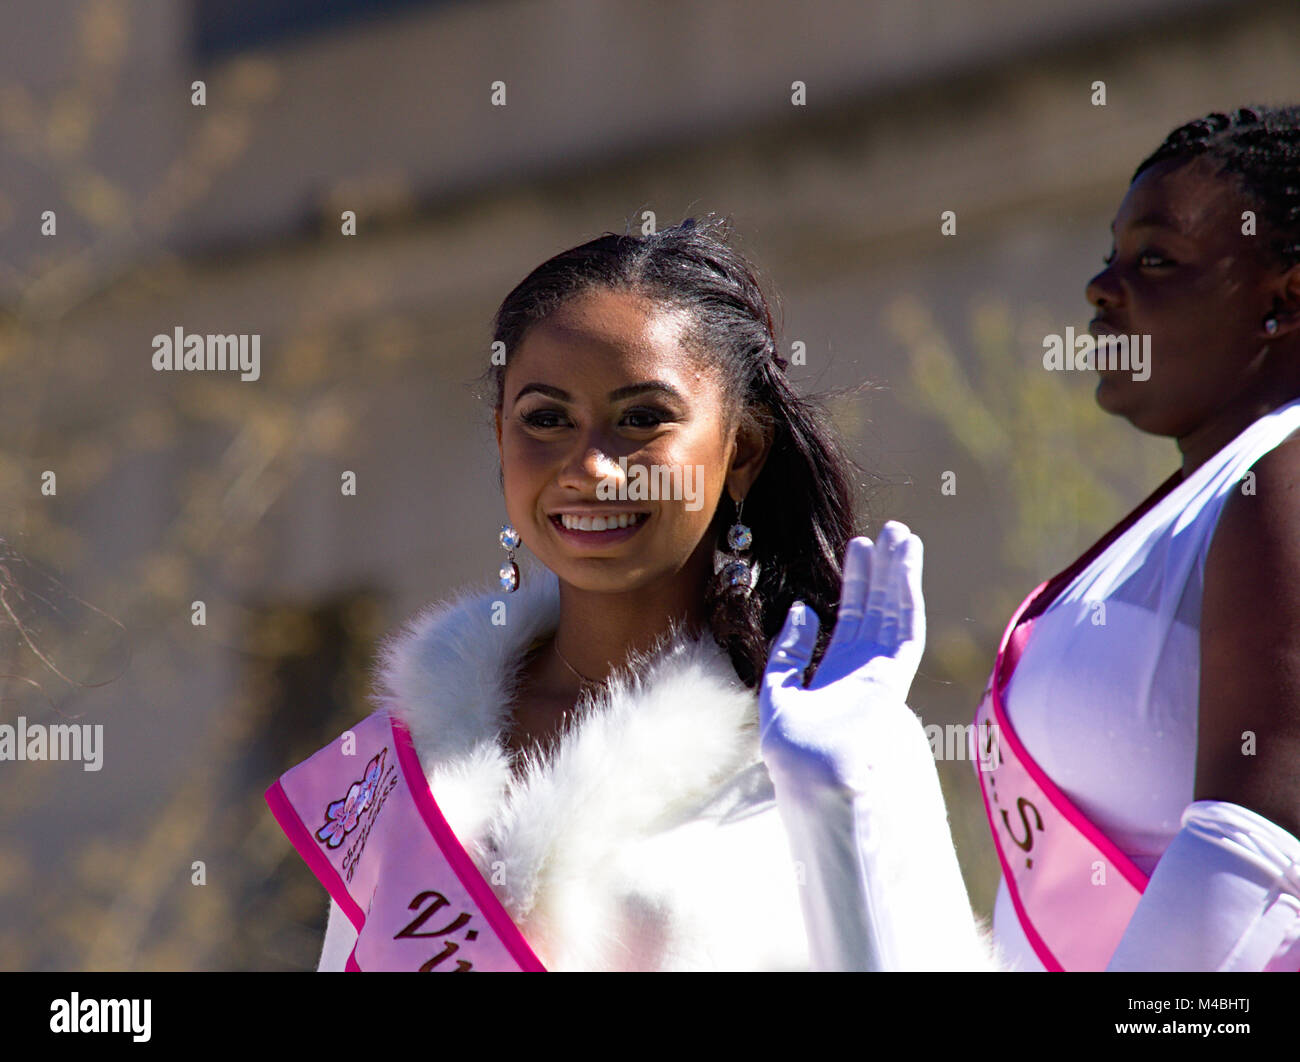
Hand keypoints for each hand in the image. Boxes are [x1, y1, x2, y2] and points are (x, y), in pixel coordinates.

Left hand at [759, 521, 927, 792]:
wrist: (812, 777)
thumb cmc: (791, 749)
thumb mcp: (776, 689)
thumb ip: (789, 650)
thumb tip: (803, 609)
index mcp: (839, 673)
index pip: (854, 617)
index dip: (858, 582)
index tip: (859, 547)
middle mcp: (865, 670)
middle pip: (879, 609)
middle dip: (885, 570)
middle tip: (890, 531)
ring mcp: (883, 674)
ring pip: (897, 613)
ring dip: (902, 574)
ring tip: (902, 535)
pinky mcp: (895, 677)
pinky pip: (906, 628)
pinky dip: (908, 595)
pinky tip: (907, 565)